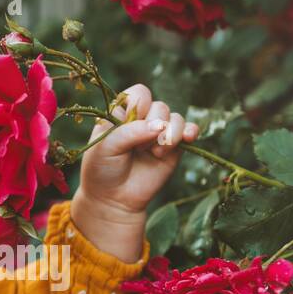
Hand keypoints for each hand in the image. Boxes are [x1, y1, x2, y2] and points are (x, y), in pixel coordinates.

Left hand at [76, 83, 198, 216]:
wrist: (113, 200)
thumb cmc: (102, 170)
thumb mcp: (106, 147)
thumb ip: (130, 132)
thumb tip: (160, 126)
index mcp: (123, 113)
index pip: (140, 93)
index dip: (139, 107)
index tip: (129, 127)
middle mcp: (143, 120)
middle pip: (160, 106)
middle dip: (153, 126)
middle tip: (138, 149)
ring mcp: (160, 134)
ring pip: (176, 118)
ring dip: (169, 135)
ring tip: (155, 153)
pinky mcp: (174, 149)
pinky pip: (190, 131)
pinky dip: (190, 131)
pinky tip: (187, 139)